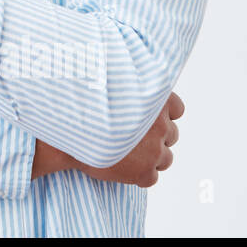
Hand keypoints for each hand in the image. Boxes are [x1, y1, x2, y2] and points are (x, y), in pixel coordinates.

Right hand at [33, 92, 183, 185]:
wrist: (69, 125)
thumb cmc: (80, 101)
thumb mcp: (105, 82)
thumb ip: (123, 84)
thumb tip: (119, 68)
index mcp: (155, 99)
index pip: (177, 109)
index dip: (162, 115)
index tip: (146, 118)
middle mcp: (159, 124)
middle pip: (171, 135)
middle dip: (155, 137)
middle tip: (132, 138)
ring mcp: (155, 149)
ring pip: (165, 158)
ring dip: (150, 157)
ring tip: (126, 155)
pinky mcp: (144, 171)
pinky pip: (151, 178)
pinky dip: (138, 175)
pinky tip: (119, 167)